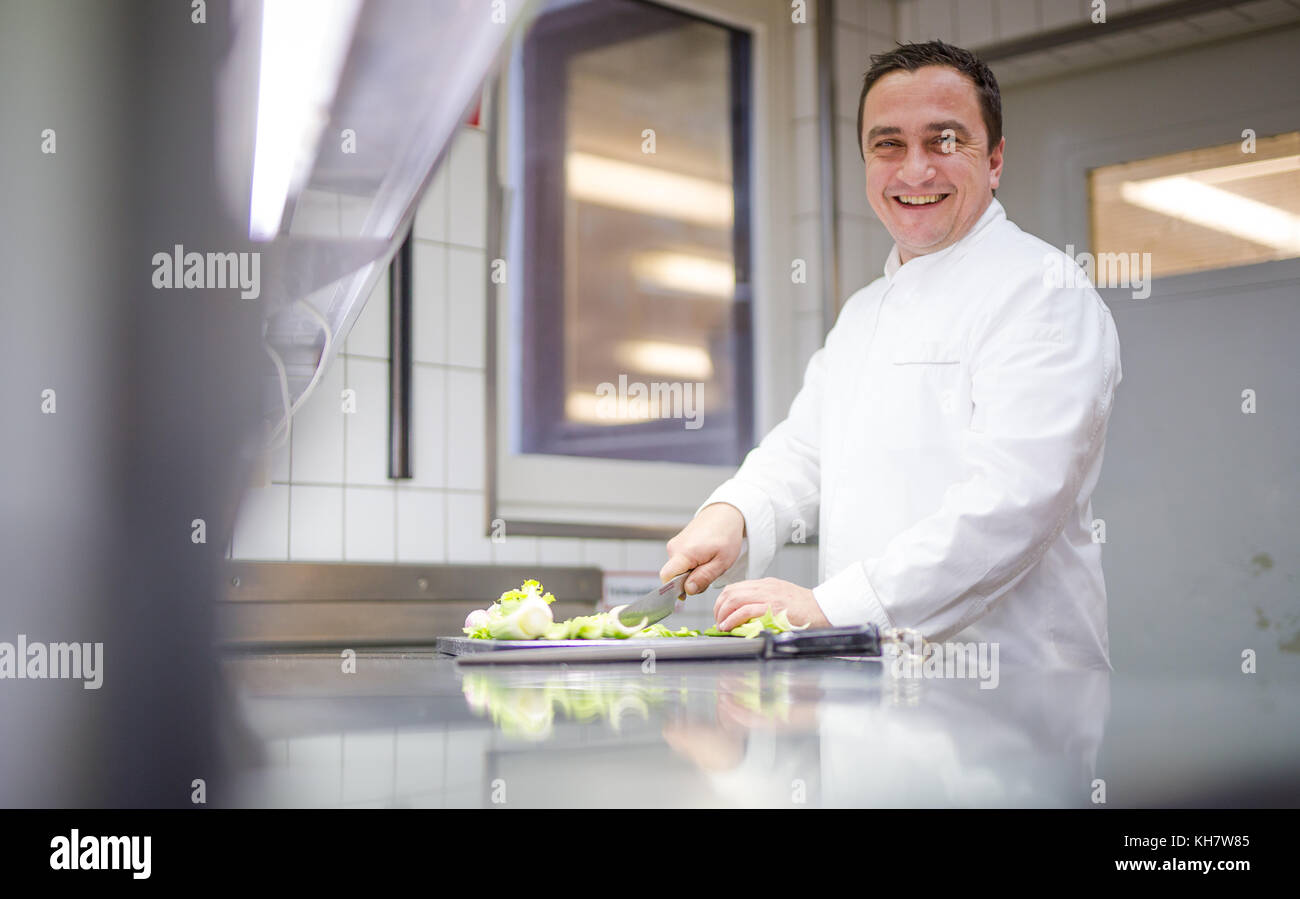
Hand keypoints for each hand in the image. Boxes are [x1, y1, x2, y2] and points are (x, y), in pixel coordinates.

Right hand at [659, 503, 745, 595]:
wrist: (724, 514)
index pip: (666, 577)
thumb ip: (703, 578)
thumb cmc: (726, 536)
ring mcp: (675, 544)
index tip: (687, 594)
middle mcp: (675, 548)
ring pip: (677, 569)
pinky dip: (691, 565)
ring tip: (709, 563)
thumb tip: (687, 590)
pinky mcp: (678, 543)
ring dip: (691, 573)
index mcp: (684, 553)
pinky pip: (680, 562)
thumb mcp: (721, 562)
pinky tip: (704, 557)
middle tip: (709, 574)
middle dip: (688, 581)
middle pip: (673, 576)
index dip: (673, 589)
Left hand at [713, 577, 830, 631]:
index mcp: (766, 585)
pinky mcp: (773, 607)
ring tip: (722, 625)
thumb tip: (744, 619)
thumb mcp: (780, 599)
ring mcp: (769, 596)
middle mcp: (765, 587)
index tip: (720, 614)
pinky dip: (733, 618)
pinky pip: (746, 610)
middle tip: (718, 621)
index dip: (723, 602)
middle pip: (731, 592)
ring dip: (723, 614)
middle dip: (719, 608)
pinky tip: (729, 626)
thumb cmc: (805, 609)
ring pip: (735, 599)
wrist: (824, 608)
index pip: (735, 588)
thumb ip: (763, 604)